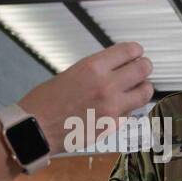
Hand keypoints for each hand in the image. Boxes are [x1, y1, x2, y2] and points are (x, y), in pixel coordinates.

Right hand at [18, 42, 153, 154]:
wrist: (36, 129)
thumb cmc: (45, 101)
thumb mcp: (72, 73)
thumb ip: (96, 70)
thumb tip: (115, 69)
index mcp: (94, 67)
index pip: (129, 51)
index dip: (136, 51)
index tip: (136, 53)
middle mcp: (107, 85)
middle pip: (143, 69)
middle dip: (144, 66)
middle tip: (142, 68)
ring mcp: (112, 107)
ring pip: (145, 93)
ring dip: (144, 87)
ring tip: (139, 87)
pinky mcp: (112, 126)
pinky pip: (131, 113)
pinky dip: (130, 109)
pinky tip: (122, 107)